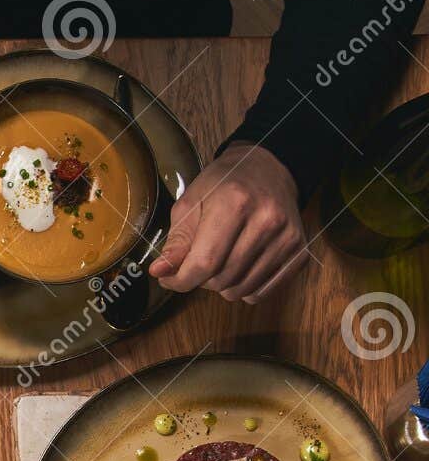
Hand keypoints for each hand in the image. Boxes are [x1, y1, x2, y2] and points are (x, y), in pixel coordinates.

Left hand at [148, 142, 305, 303]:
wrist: (268, 168)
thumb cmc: (223, 185)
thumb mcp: (191, 204)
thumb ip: (176, 241)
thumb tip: (160, 272)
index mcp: (235, 204)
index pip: (204, 263)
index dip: (180, 280)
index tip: (168, 279)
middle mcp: (266, 221)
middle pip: (221, 279)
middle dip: (200, 279)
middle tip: (198, 260)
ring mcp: (287, 237)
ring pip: (239, 289)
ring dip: (221, 284)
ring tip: (220, 260)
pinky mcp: (300, 251)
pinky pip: (261, 292)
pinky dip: (244, 288)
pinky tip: (239, 267)